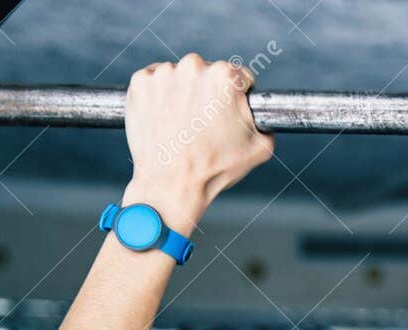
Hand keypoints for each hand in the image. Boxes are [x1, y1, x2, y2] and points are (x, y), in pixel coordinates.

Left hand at [123, 54, 274, 232]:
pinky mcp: (140, 83)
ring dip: (182, 93)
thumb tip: (263, 117)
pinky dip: (158, 96)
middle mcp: (193, 67)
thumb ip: (267, 124)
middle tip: (204, 123)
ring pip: (179, 77)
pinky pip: (154, 82)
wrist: (172, 184)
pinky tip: (165, 119)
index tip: (228, 113)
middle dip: (208, 93)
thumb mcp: (260, 149)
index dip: (239, 97)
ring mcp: (163, 73)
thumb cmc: (214, 168)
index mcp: (225, 76)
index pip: (240, 76)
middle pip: (208, 72)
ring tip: (183, 124)